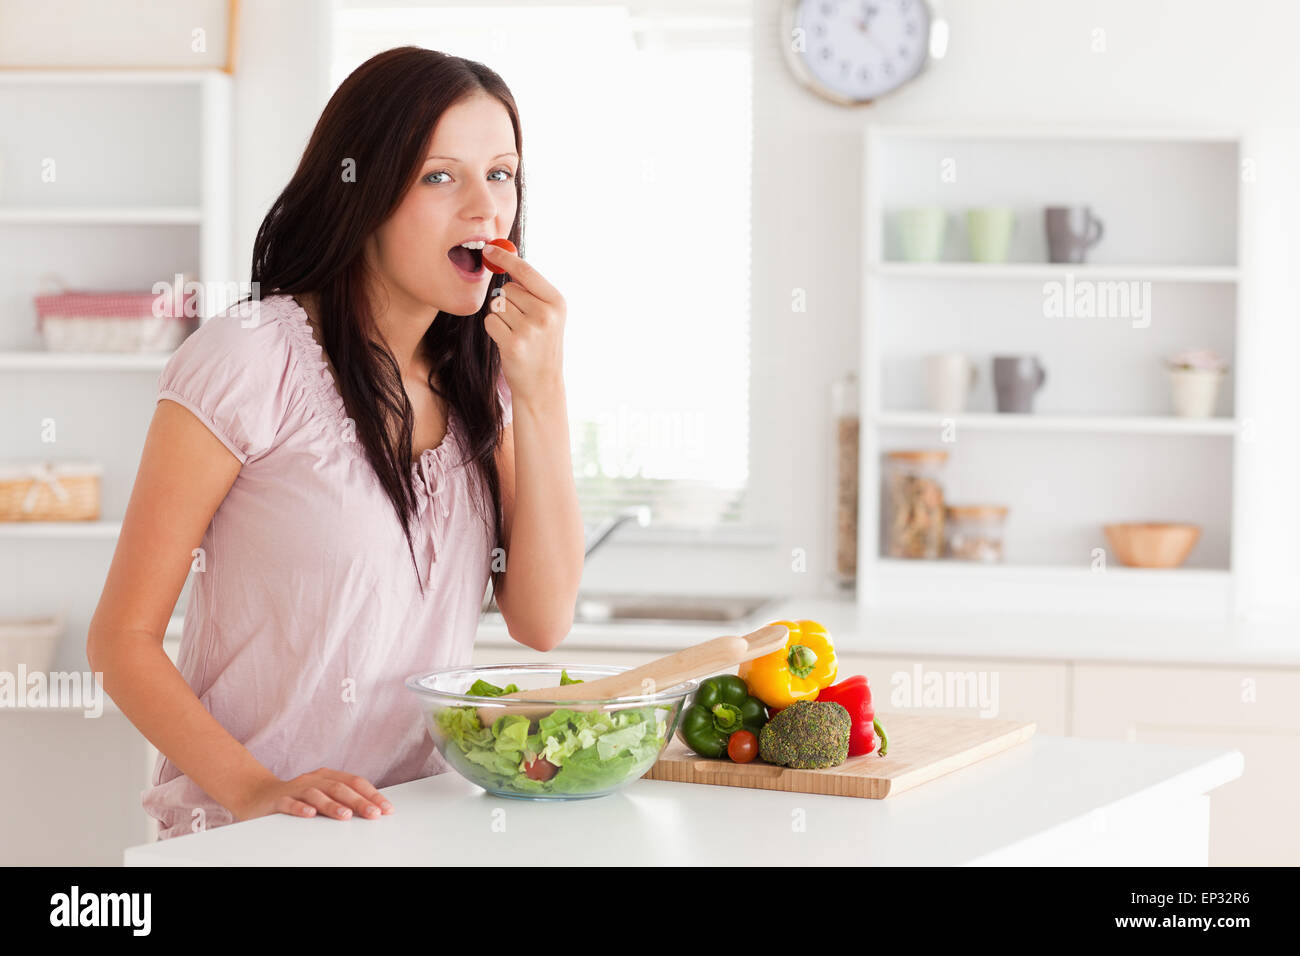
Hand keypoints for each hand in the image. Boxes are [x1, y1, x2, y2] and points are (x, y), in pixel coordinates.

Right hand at [232, 767, 393, 822]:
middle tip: (374, 814)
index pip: (355, 783)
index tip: (387, 809)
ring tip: (346, 815)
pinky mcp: (277, 800)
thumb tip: (373, 811)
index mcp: (327, 777)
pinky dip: (300, 808)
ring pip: (316, 794)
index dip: (372, 794)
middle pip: (340, 788)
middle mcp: (313, 779)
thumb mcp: (323, 798)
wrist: (257, 796)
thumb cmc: (297, 799)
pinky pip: (289, 803)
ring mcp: (295, 788)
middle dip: (359, 801)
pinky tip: (309, 814)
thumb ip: (343, 802)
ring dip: (332, 804)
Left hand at [481, 243, 565, 403]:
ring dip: (500, 318)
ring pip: (497, 306)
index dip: (505, 257)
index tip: (489, 248)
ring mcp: (530, 330)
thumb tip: (503, 259)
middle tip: (521, 323)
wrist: (542, 385)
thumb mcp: (548, 316)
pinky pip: (490, 322)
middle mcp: (546, 314)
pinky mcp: (513, 343)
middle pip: (508, 289)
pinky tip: (508, 343)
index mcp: (557, 302)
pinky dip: (494, 330)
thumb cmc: (541, 346)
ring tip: (516, 334)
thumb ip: (531, 290)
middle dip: (508, 302)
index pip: (526, 271)